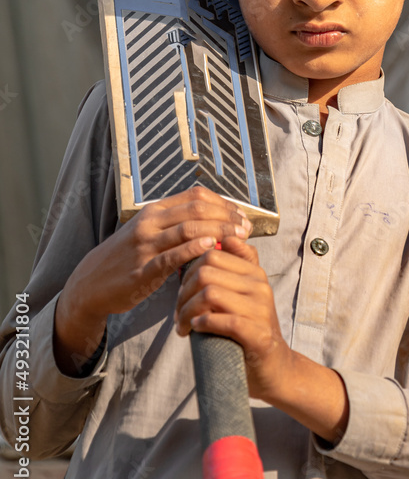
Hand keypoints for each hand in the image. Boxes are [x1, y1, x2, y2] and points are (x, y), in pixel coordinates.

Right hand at [54, 186, 251, 374]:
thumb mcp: (148, 233)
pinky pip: (172, 256)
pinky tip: (211, 247)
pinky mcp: (143, 269)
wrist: (91, 283)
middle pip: (196, 208)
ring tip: (239, 235)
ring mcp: (146, 245)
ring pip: (188, 228)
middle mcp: (150, 222)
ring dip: (218, 230)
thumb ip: (176, 225)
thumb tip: (212, 222)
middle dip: (226, 216)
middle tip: (246, 226)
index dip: (223, 203)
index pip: (195, 196)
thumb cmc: (126, 257)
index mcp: (154, 211)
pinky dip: (193, 249)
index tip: (241, 214)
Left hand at [174, 237, 291, 402]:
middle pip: (206, 273)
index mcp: (254, 272)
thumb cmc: (250, 328)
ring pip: (210, 294)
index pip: (213, 254)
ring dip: (188, 311)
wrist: (273, 365)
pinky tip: (196, 329)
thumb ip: (234, 267)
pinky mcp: (258, 334)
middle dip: (184, 293)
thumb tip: (223, 240)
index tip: (183, 292)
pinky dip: (204, 323)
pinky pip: (224, 321)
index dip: (189, 272)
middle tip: (178, 313)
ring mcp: (261, 309)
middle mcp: (259, 285)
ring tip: (183, 325)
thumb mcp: (244, 293)